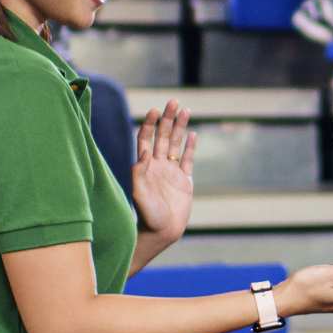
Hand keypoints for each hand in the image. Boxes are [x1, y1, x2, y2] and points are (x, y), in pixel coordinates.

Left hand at [132, 100, 196, 245]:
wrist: (162, 232)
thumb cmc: (148, 215)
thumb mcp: (140, 194)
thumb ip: (139, 174)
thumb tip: (142, 153)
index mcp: (145, 166)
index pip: (146, 139)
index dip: (150, 124)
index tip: (155, 110)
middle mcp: (158, 165)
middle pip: (162, 136)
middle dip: (168, 119)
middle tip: (173, 101)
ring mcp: (171, 171)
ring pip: (176, 143)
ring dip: (179, 127)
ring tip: (185, 110)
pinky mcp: (184, 180)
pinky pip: (188, 159)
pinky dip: (190, 146)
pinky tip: (193, 133)